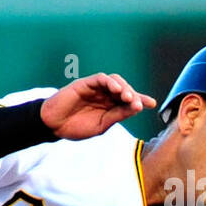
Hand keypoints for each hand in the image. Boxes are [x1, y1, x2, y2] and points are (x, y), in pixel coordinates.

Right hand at [40, 73, 154, 140]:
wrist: (53, 126)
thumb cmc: (75, 127)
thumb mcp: (101, 125)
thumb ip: (117, 115)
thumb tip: (136, 108)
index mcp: (109, 107)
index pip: (128, 101)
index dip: (140, 100)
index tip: (152, 104)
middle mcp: (104, 96)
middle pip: (124, 90)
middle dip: (133, 95)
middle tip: (138, 104)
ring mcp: (95, 89)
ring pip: (115, 81)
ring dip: (124, 88)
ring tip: (128, 97)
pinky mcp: (85, 83)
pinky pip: (100, 78)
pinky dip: (110, 82)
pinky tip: (116, 90)